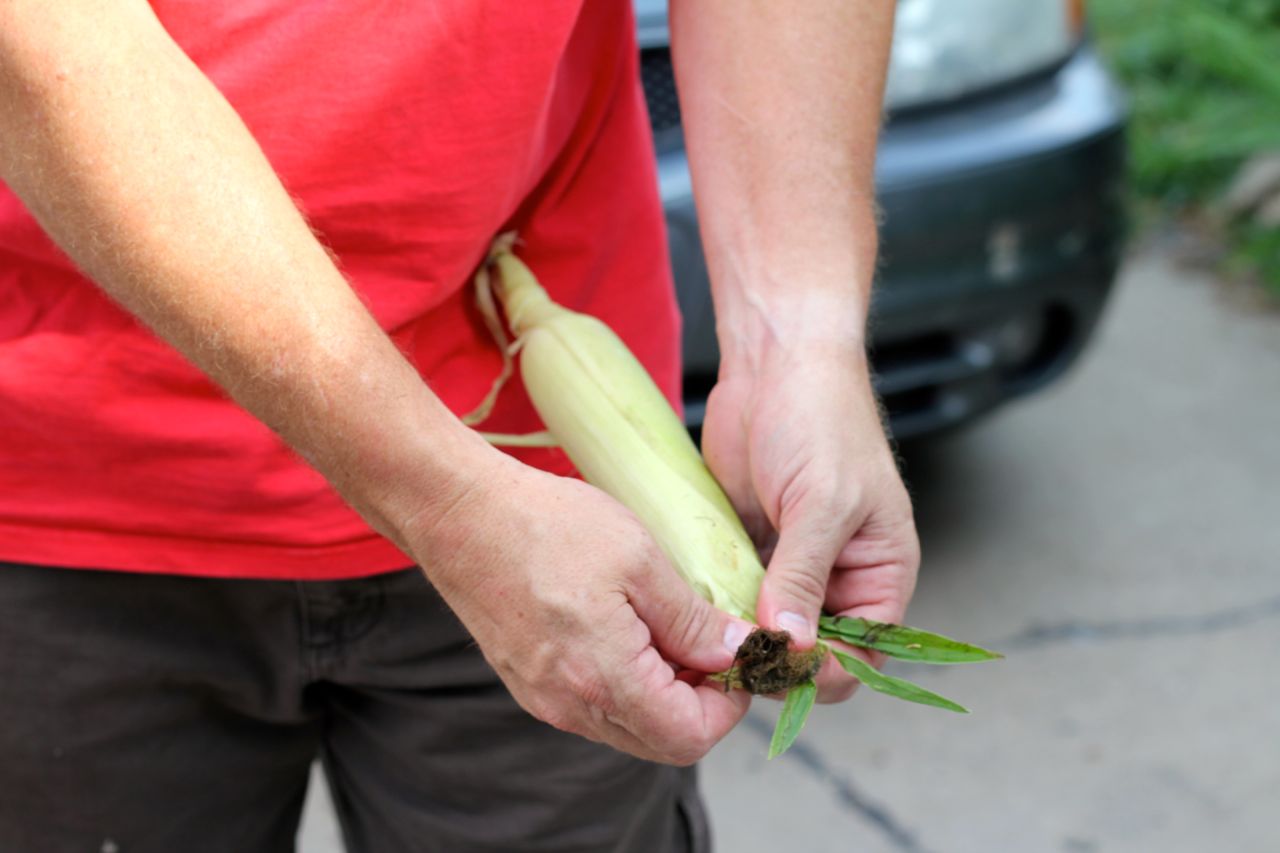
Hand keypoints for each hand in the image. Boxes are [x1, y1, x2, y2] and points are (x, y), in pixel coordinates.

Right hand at [402, 453, 754, 765]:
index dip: (728, 705)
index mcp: (603, 679)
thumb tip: (738, 651)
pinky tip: (633, 630)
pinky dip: (629, 684)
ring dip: (665, 693)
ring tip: (672, 628)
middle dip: (700, 700)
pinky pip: (596, 707)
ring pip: (630, 728)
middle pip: (662, 741)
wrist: (460, 514)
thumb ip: (692, 619)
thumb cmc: (546, 526)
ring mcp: (545, 699)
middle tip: (711, 642)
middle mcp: (570, 705)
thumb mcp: (640, 560)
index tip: (737, 657)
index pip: (689, 737)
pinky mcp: (530, 684)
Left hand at [701, 341, 919, 702]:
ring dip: (742, 634)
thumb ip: (805, 577)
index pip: (863, 651)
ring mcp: (790, 561)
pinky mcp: (747, 544)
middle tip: (734, 656)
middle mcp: (839, 574)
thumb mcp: (822, 503)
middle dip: (778, 657)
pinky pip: (733, 592)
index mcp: (880, 570)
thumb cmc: (820, 419)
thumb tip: (791, 646)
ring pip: (767, 625)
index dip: (825, 670)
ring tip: (709, 634)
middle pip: (812, 648)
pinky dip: (717, 604)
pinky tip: (692, 606)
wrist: (776, 359)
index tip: (779, 668)